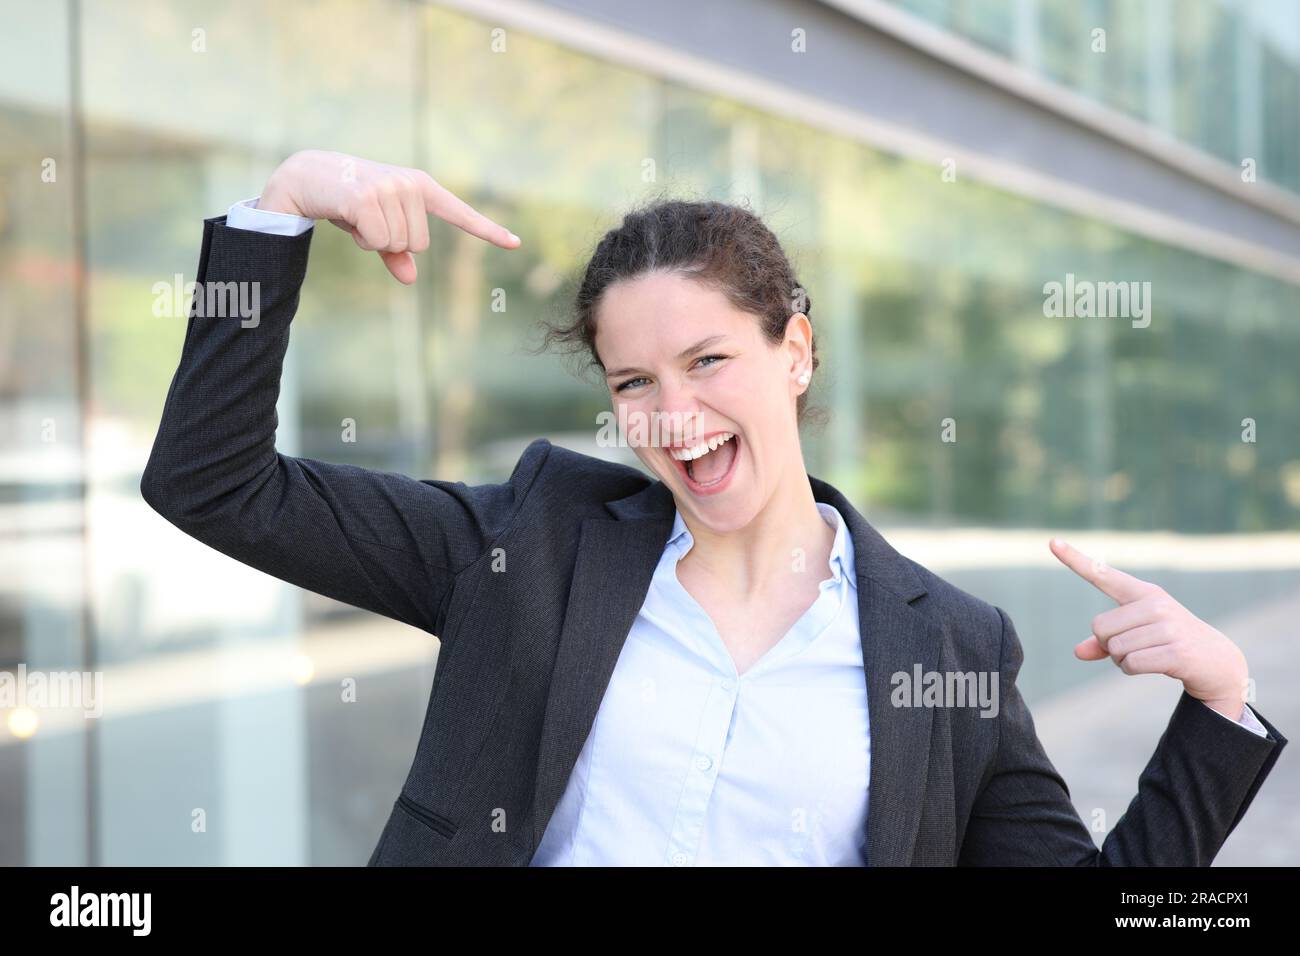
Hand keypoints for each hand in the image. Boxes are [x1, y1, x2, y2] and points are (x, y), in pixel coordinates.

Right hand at [257, 149, 519, 283]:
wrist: (307, 177)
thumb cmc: (347, 203)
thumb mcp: (376, 228)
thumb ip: (396, 253)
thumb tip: (410, 278)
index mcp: (420, 187)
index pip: (459, 212)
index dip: (487, 230)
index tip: (516, 243)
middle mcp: (410, 184)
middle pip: (417, 244)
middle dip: (390, 242)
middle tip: (367, 219)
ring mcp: (390, 188)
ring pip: (398, 244)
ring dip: (373, 239)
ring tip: (356, 214)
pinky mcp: (368, 197)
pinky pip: (378, 241)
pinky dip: (362, 238)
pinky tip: (347, 215)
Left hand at [1049, 537, 1249, 720]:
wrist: (1218, 662)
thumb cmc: (1170, 643)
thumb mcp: (1138, 635)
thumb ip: (1105, 642)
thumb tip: (1078, 652)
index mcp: (1143, 593)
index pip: (1103, 574)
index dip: (1075, 559)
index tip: (1052, 541)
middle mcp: (1155, 604)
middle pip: (1099, 628)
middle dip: (1109, 645)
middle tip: (1135, 646)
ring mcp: (1168, 627)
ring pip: (1115, 649)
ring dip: (1122, 661)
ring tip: (1149, 655)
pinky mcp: (1176, 651)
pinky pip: (1130, 664)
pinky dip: (1132, 670)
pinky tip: (1155, 666)